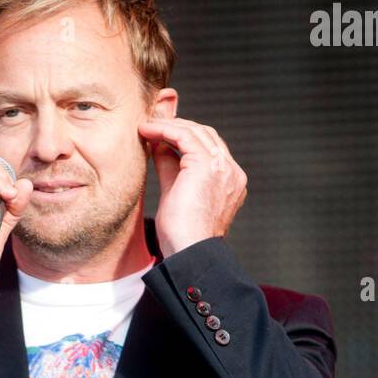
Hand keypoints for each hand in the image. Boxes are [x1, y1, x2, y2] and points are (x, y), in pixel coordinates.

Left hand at [137, 117, 246, 257]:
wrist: (188, 252)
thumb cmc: (181, 237)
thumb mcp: (176, 193)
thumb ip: (171, 168)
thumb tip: (159, 145)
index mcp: (230, 182)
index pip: (210, 148)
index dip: (184, 138)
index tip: (160, 135)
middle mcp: (231, 172)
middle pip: (206, 135)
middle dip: (178, 127)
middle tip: (152, 125)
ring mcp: (222, 168)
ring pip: (196, 132)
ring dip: (168, 125)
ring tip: (146, 127)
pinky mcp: (206, 165)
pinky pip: (184, 135)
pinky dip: (164, 129)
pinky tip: (147, 131)